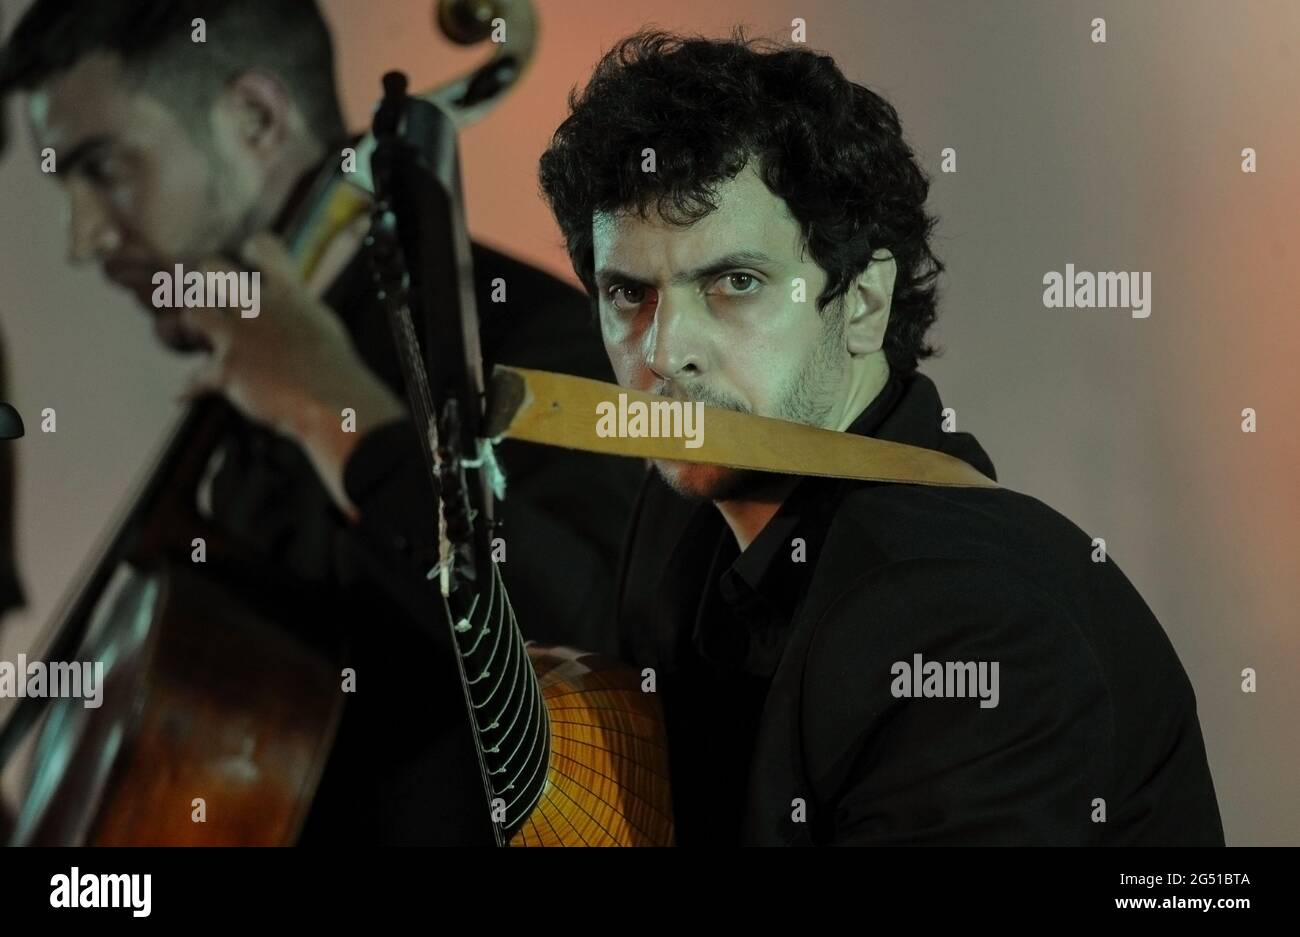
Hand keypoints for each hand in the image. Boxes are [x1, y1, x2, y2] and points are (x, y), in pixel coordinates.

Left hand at [178, 233, 405, 519]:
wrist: (331, 404)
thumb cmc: (334, 368)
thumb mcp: (321, 324)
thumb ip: (296, 308)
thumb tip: (288, 304)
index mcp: (289, 292)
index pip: (264, 246)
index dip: (252, 250)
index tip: (248, 261)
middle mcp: (260, 305)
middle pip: (212, 268)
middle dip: (207, 283)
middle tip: (215, 302)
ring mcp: (240, 336)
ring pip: (193, 312)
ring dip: (194, 327)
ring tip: (205, 343)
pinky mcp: (227, 368)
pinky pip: (197, 376)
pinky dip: (194, 386)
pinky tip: (188, 393)